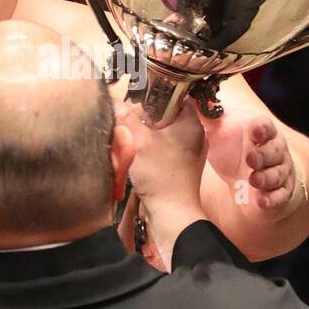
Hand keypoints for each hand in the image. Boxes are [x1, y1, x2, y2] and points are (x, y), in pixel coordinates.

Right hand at [120, 100, 205, 215]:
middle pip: (166, 114)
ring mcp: (190, 150)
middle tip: (128, 123)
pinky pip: (166, 147)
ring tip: (131, 139)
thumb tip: (114, 100)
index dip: (153, 95)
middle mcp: (195, 134)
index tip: (135, 102)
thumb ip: (125, 117)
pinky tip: (139, 154)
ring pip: (164, 131)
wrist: (171, 212)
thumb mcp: (138, 141)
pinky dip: (152, 147)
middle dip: (145, 117)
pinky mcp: (183, 164)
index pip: (174, 95)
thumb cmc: (159, 174)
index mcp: (191, 122)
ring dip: (146, 134)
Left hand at [201, 110, 298, 215]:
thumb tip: (193, 97)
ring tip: (254, 180)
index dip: (261, 129)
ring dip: (267, 177)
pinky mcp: (279, 191)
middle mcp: (275, 150)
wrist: (245, 178)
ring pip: (279, 173)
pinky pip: (281, 195)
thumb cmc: (234, 148)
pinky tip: (262, 200)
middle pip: (275, 150)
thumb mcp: (219, 132)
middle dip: (264, 155)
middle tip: (250, 159)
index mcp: (261, 132)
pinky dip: (273, 198)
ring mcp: (279, 171)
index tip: (253, 131)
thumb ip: (210, 117)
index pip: (266, 126)